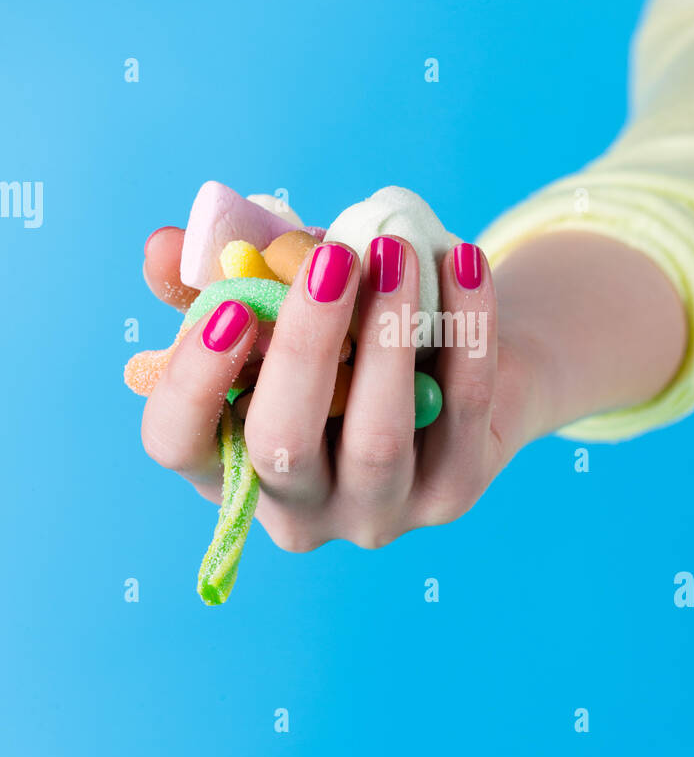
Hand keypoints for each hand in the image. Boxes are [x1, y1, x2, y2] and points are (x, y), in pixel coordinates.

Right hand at [139, 227, 540, 550]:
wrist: (449, 352)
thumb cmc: (339, 326)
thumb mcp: (275, 296)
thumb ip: (215, 274)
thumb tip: (164, 246)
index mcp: (226, 458)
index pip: (178, 441)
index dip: (194, 382)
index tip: (234, 310)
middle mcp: (295, 507)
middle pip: (282, 447)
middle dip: (305, 346)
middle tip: (332, 260)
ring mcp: (377, 511)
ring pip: (377, 440)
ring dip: (387, 333)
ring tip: (397, 251)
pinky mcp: (453, 490)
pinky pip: (462, 408)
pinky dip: (467, 329)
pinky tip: (463, 262)